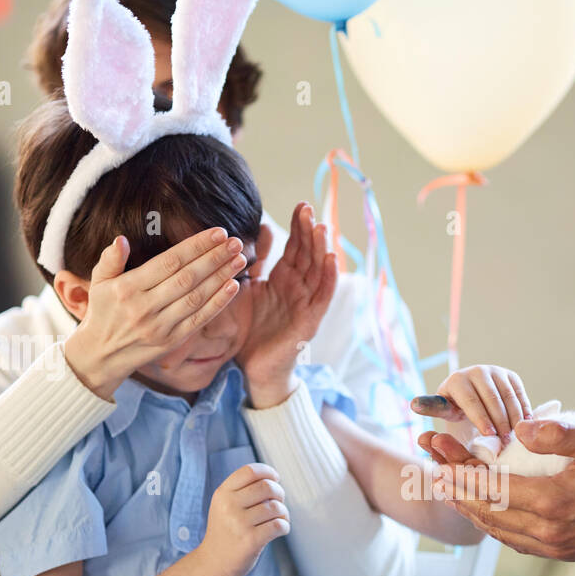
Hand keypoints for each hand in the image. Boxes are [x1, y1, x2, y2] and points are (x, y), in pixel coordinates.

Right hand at [63, 228, 247, 399]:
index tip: (217, 233)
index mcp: (128, 288)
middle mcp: (145, 307)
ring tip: (240, 260)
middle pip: (187, 278)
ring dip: (221, 277)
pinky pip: (199, 320)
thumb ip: (109, 260)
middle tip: (235, 242)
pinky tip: (234, 287)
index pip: (169, 262)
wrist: (101, 355)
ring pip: (197, 298)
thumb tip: (120, 239)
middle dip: (214, 258)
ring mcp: (160, 326)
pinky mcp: (172, 341)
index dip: (195, 246)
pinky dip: (218, 303)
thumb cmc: (103, 312)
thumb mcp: (98, 283)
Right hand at [195, 464, 289, 575]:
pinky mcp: (251, 540)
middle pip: (267, 486)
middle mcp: (228, 506)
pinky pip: (279, 525)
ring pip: (275, 507)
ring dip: (284, 513)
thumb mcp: (224, 505)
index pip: (250, 471)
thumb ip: (243, 490)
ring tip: (279, 519)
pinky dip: (285, 526)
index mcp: (222, 493)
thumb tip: (273, 479)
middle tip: (278, 502)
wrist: (213, 563)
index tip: (275, 479)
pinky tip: (280, 530)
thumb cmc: (226, 531)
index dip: (268, 472)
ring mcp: (239, 523)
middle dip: (279, 493)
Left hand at [239, 203, 336, 407]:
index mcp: (282, 281)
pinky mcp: (310, 320)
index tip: (300, 205)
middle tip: (308, 209)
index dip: (298, 227)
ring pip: (318, 271)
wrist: (253, 369)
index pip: (294, 248)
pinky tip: (331, 258)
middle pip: (307, 254)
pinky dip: (329, 277)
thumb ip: (249, 265)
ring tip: (321, 227)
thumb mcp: (243, 291)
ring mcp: (306, 304)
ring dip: (321, 249)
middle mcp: (297, 289)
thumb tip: (253, 232)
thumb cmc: (248, 333)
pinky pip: (322, 295)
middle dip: (309, 231)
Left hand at [410, 365, 532, 440]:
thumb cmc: (456, 408)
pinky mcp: (511, 376)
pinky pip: (520, 394)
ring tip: (515, 437)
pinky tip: (525, 427)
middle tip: (505, 442)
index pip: (471, 401)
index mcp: (457, 380)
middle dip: (499, 421)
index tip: (489, 436)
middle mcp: (476, 371)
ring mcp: (495, 371)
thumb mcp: (444, 410)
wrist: (473, 394)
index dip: (481, 419)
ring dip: (513, 417)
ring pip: (508, 396)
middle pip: (492, 398)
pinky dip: (524, 410)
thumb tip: (414, 404)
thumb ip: (433, 409)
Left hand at [425, 419, 574, 560]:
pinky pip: (512, 540)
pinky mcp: (558, 553)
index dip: (461, 471)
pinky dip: (491, 524)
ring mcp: (550, 547)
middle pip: (485, 510)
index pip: (491, 487)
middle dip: (456, 487)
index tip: (438, 456)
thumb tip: (519, 429)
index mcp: (551, 502)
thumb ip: (558, 433)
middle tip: (433, 468)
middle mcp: (545, 531)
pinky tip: (484, 512)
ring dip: (469, 508)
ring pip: (496, 529)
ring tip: (449, 489)